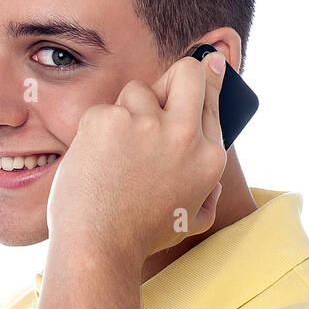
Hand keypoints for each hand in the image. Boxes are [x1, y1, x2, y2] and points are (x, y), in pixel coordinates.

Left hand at [46, 51, 228, 262]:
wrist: (97, 246)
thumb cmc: (140, 237)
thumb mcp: (192, 220)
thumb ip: (209, 192)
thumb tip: (213, 176)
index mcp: (209, 157)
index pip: (213, 98)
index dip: (209, 78)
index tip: (209, 62)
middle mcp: (184, 134)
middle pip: (187, 71)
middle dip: (176, 76)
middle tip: (159, 95)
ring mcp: (145, 123)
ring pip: (137, 91)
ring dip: (127, 113)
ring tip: (117, 153)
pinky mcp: (108, 119)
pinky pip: (103, 109)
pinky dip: (96, 131)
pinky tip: (95, 160)